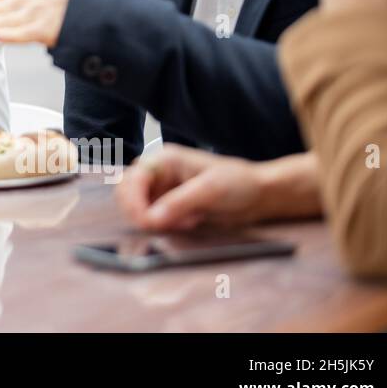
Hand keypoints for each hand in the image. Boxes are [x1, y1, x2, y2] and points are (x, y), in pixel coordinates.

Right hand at [116, 144, 269, 230]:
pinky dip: (161, 226)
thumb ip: (179, 202)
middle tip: (160, 227)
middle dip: (137, 212)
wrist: (260, 196)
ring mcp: (161, 190)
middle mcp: (158, 173)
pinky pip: (151, 217)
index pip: (132, 178)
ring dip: (150, 220)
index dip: (133, 201)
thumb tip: (150, 218)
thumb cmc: (239, 184)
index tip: (146, 222)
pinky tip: (186, 224)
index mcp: (164, 159)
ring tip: (182, 223)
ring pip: (135, 207)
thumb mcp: (211, 190)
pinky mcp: (168, 206)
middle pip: (126, 192)